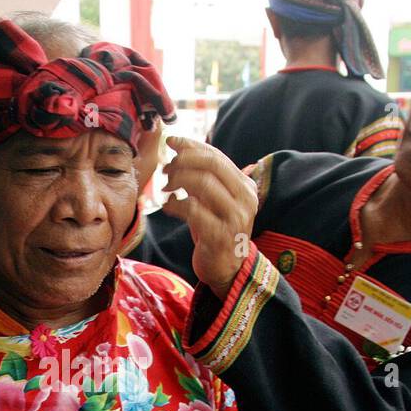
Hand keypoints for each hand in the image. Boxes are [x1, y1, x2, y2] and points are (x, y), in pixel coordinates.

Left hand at [159, 137, 257, 297]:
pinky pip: (194, 210)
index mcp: (245, 186)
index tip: (170, 142)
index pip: (217, 157)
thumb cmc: (215, 230)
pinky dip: (176, 204)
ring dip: (178, 181)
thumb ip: (203, 177)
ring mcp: (235, 218)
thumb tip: (178, 148)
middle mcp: (245, 199)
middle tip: (166, 168)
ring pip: (203, 184)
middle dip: (184, 161)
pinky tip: (168, 206)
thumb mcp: (214, 200)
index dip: (192, 146)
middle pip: (212, 165)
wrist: (226, 268)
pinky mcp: (220, 235)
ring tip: (165, 188)